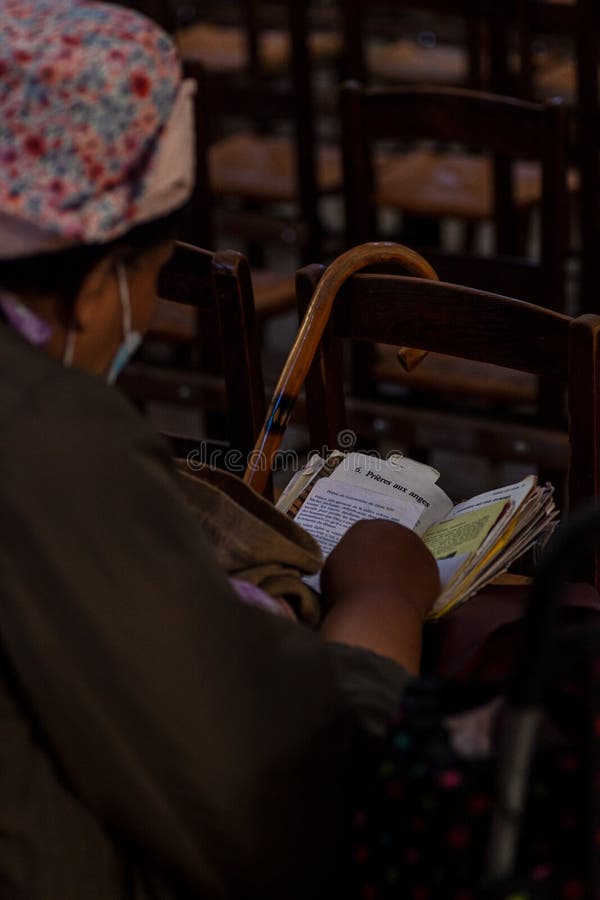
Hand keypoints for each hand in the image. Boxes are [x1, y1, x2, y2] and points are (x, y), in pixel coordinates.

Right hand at [320, 521, 439, 671]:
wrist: (377, 611)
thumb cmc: (345, 590)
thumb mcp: (332, 569)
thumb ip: (343, 559)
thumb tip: (350, 564)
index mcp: (364, 527)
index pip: (363, 537)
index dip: (361, 556)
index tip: (357, 572)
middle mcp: (393, 529)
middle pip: (389, 543)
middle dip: (384, 558)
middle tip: (376, 581)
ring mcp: (416, 546)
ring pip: (407, 558)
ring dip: (401, 571)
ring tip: (391, 595)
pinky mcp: (432, 567)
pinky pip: (421, 576)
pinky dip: (415, 587)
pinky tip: (405, 602)